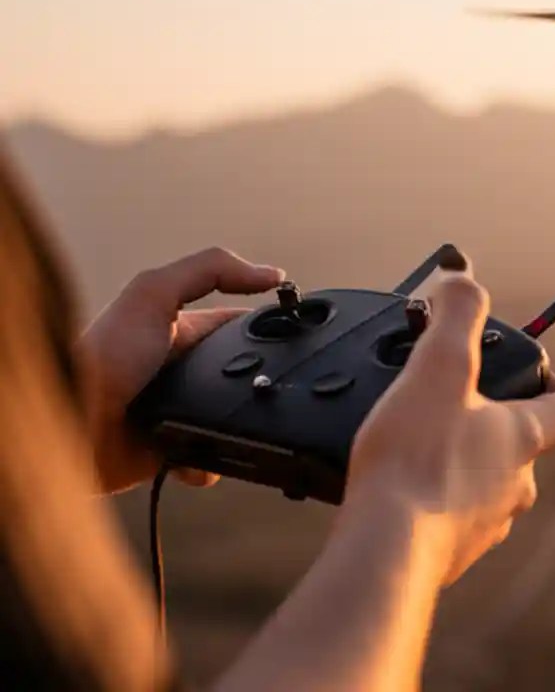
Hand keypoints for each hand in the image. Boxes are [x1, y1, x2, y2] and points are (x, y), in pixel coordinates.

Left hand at [79, 247, 284, 493]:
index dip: (270, 325)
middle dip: (265, 381)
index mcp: (180, 330)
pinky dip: (217, 461)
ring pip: (235, 418)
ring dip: (245, 424)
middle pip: (244, 374)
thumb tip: (270, 273)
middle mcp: (183, 371)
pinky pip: (213, 458)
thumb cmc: (102, 356)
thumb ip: (209, 270)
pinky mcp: (175, 450)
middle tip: (280, 386)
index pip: (239, 323)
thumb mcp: (153, 294)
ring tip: (244, 424)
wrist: (75, 426)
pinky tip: (211, 454)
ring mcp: (180, 411)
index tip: (301, 332)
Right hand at [346, 256, 554, 585]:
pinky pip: (447, 521)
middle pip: (521, 449)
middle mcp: (515, 487)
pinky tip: (393, 492)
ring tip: (414, 446)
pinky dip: (428, 503)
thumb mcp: (437, 367)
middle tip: (449, 404)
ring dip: (458, 465)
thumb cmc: (417, 462)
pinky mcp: (448, 555)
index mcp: (523, 439)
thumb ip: (457, 315)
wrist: (385, 551)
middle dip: (490, 424)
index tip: (534, 373)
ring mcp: (484, 525)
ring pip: (484, 487)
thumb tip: (464, 278)